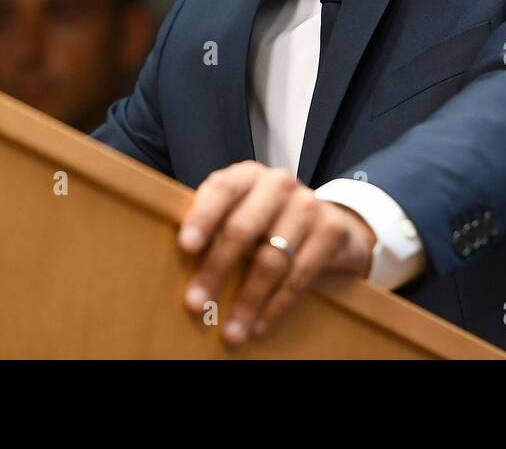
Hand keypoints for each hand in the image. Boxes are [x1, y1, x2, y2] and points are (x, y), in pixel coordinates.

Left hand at [178, 161, 376, 345]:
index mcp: (248, 175)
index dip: (203, 217)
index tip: (186, 246)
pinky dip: (277, 306)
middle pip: (242, 228)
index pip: (222, 189)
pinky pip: (299, 275)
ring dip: (248, 300)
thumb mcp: (242, 211)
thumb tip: (174, 263)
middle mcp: (279, 184)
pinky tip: (260, 325)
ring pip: (271, 259)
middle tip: (196, 304)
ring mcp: (308, 205)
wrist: (330, 221)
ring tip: (230, 330)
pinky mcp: (330, 230)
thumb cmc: (268, 220)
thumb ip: (215, 225)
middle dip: (216, 270)